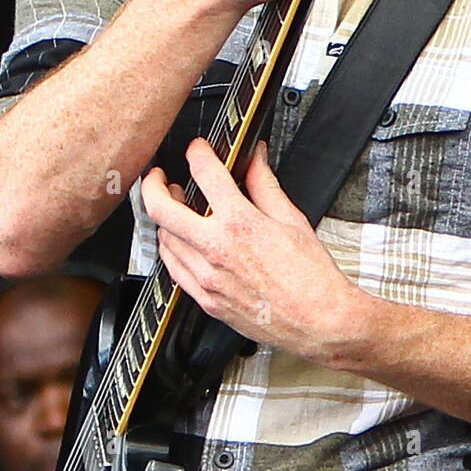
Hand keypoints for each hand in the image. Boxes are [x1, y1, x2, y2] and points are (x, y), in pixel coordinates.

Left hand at [140, 138, 368, 363]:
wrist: (317, 320)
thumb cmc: (311, 276)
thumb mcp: (291, 219)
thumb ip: (265, 185)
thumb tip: (255, 160)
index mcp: (240, 224)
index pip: (205, 174)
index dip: (197, 152)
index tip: (197, 149)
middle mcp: (216, 249)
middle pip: (162, 209)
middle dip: (154, 185)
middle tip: (159, 177)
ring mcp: (206, 278)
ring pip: (164, 240)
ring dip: (163, 218)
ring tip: (173, 208)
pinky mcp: (205, 300)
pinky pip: (173, 270)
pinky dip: (172, 250)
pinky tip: (181, 242)